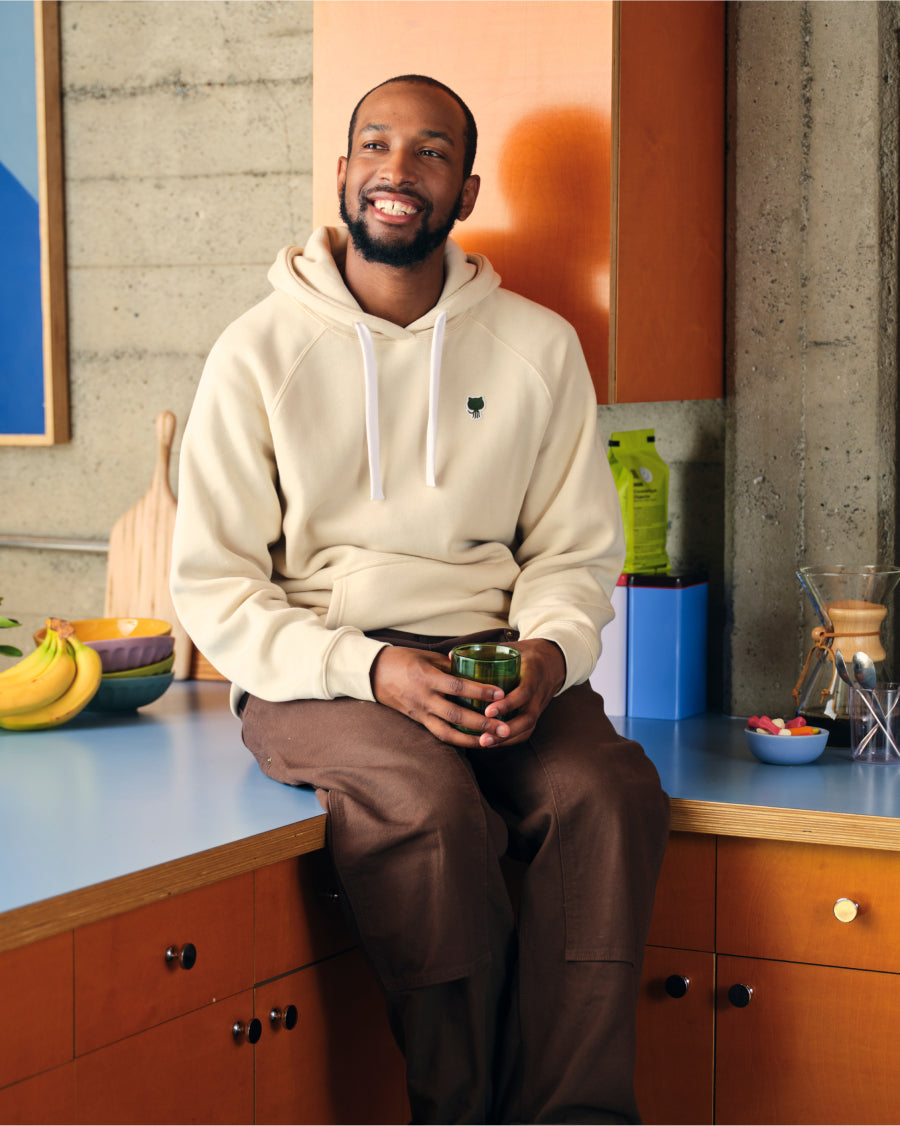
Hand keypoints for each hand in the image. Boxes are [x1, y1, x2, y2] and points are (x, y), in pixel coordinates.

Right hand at [370, 645, 513, 745]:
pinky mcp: (417, 721)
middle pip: (456, 715)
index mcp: (427, 678)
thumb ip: (450, 664)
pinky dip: (458, 740)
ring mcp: (420, 712)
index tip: (500, 693)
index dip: (480, 691)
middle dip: (482, 724)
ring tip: (493, 742)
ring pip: (448, 732)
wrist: (371, 673)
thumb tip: (473, 668)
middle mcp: (424, 698)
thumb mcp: (426, 656)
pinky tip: (475, 742)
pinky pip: (440, 734)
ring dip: (472, 739)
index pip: (458, 686)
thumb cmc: (400, 659)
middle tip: (505, 728)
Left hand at [480, 638, 565, 747]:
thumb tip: (449, 656)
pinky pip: (526, 732)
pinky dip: (510, 739)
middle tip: (484, 737)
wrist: (553, 662)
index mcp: (533, 675)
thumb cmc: (525, 654)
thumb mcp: (509, 649)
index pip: (523, 693)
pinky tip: (492, 743)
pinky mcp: (536, 715)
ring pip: (527, 728)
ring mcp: (538, 707)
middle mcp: (538, 694)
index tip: (488, 711)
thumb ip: (483, 652)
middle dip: (506, 730)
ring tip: (484, 743)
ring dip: (506, 738)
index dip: (507, 704)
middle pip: (527, 718)